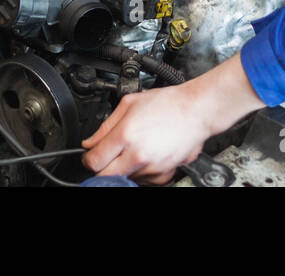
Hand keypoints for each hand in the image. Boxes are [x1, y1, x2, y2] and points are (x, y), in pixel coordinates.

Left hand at [81, 52, 265, 183]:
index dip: (88, 159)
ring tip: (133, 150)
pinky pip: (145, 182)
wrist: (197, 110)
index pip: (94, 162)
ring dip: (123, 169)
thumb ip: (105, 126)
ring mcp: (152, 168)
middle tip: (108, 156)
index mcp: (126, 135)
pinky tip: (146, 157)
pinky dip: (141, 173)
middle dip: (103, 168)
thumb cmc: (167, 103)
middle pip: (105, 177)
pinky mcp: (164, 175)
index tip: (90, 156)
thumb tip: (89, 143)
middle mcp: (138, 155)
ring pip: (125, 179)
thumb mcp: (129, 103)